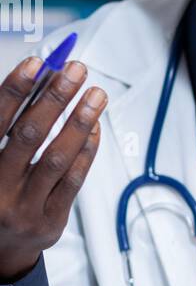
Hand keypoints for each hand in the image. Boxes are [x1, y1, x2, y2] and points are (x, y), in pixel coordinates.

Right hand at [0, 56, 106, 281]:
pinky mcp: (50, 220)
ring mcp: (25, 207)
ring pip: (57, 159)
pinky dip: (87, 151)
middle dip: (55, 98)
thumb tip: (36, 81)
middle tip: (75, 70)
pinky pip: (74, 180)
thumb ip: (7, 128)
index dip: (15, 91)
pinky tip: (95, 127)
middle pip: (29, 136)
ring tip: (96, 94)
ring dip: (80, 121)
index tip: (37, 64)